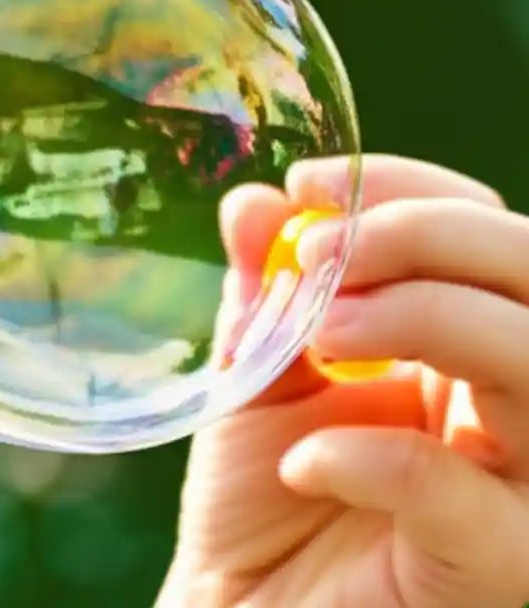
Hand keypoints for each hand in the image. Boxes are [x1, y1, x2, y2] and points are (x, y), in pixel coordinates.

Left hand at [158, 156, 528, 607]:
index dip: (413, 192)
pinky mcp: (497, 572)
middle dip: (431, 239)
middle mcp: (513, 412)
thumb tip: (254, 204)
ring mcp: (521, 493)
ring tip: (322, 334)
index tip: (304, 186)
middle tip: (320, 257)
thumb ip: (267, 297)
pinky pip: (469, 499)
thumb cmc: (261, 507)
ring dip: (428, 318)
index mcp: (471, 353)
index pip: (492, 237)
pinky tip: (304, 462)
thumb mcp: (258, 381)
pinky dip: (384, 462)